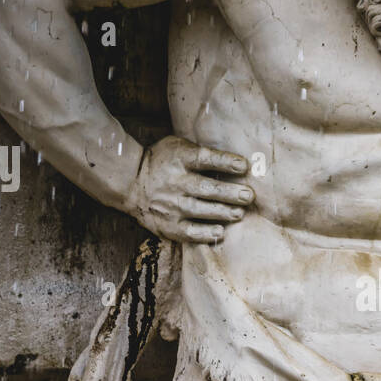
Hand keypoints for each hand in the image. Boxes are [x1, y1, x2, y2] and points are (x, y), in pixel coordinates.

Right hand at [125, 136, 253, 242]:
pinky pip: (189, 231)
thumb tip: (237, 161)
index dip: (225, 162)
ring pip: (200, 210)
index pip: (204, 159)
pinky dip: (205, 233)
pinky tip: (219, 231)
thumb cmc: (164, 161)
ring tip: (239, 213)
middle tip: (248, 196)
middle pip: (206, 188)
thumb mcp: (178, 147)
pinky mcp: (168, 224)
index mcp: (179, 159)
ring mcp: (171, 205)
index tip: (244, 166)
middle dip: (230, 192)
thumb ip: (201, 152)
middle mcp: (175, 182)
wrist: (131, 182)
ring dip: (222, 212)